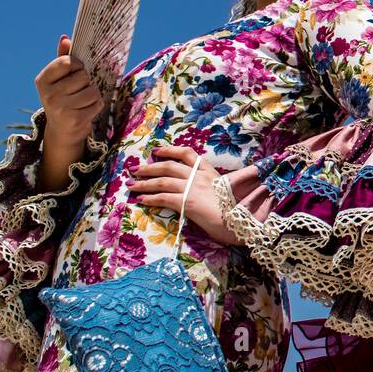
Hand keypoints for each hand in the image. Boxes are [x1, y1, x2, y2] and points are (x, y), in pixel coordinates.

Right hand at [34, 35, 104, 148]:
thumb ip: (63, 59)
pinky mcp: (74, 119)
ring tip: (83, 101)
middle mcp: (48, 93)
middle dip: (86, 82)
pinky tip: (85, 110)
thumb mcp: (60, 78)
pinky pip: (97, 103)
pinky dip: (96, 106)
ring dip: (93, 95)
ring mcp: (60, 107)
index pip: (68, 62)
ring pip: (92, 90)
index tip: (76, 71)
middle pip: (83, 76)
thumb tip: (65, 38)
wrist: (61, 130)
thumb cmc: (63, 97)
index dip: (78, 65)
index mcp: (42, 79)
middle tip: (78, 91)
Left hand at [126, 145, 241, 246]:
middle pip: (169, 166)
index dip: (169, 150)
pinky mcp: (188, 202)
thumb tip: (200, 190)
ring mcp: (193, 188)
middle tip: (135, 169)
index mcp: (210, 171)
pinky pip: (163, 197)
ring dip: (144, 183)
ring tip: (131, 185)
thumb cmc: (236, 210)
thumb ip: (211, 187)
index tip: (156, 150)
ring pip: (162, 181)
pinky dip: (150, 198)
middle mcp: (200, 176)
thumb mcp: (225, 191)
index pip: (187, 153)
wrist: (241, 221)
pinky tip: (141, 200)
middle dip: (149, 167)